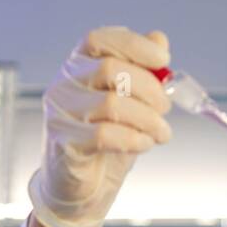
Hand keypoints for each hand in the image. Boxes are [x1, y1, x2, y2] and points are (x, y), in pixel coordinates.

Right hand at [28, 26, 173, 226]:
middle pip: (111, 69)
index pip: (100, 39)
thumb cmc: (106, 139)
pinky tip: (144, 144)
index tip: (163, 60)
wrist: (81, 186)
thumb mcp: (130, 102)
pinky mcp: (63, 140)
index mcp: (79, 65)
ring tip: (161, 132)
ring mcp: (60, 111)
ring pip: (111, 104)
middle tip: (166, 109)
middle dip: (150, 89)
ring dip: (148, 119)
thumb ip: (142, 70)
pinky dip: (134, 139)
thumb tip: (158, 39)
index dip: (134, 45)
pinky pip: (104, 134)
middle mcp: (65, 83)